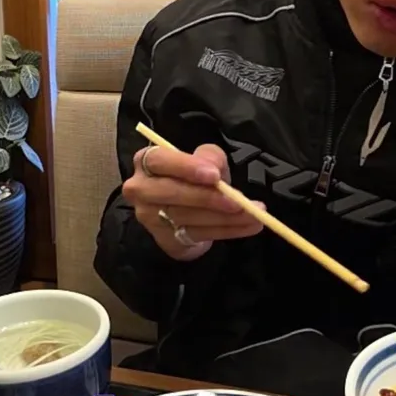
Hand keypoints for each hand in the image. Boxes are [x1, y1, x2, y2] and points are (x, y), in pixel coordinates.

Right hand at [123, 143, 264, 260]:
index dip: (187, 167)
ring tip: (255, 214)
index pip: (160, 161)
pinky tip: (249, 226)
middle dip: (208, 198)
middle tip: (238, 201)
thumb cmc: (192, 178)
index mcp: (147, 161)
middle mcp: (141, 189)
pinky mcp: (164, 238)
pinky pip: (198, 234)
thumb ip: (209, 157)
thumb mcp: (203, 160)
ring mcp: (149, 217)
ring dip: (225, 217)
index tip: (214, 175)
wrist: (183, 211)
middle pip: (171, 192)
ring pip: (188, 217)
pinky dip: (228, 231)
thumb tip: (213, 168)